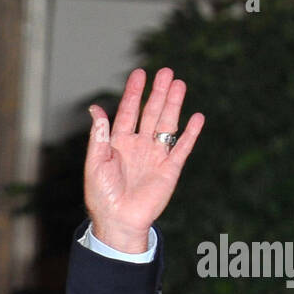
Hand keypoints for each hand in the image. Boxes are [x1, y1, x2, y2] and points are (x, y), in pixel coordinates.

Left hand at [84, 67, 203, 252]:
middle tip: (166, 72)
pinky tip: (197, 117)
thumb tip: (95, 109)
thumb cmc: (102, 195)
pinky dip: (190, 133)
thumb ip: (99, 135)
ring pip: (167, 124)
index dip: (133, 93)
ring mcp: (155, 156)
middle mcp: (138, 146)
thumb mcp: (95, 162)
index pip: (128, 112)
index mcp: (119, 143)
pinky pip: (182, 148)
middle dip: (158, 93)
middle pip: (151, 113)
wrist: (118, 221)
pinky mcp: (170, 170)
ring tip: (179, 84)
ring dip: (173, 105)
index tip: (139, 73)